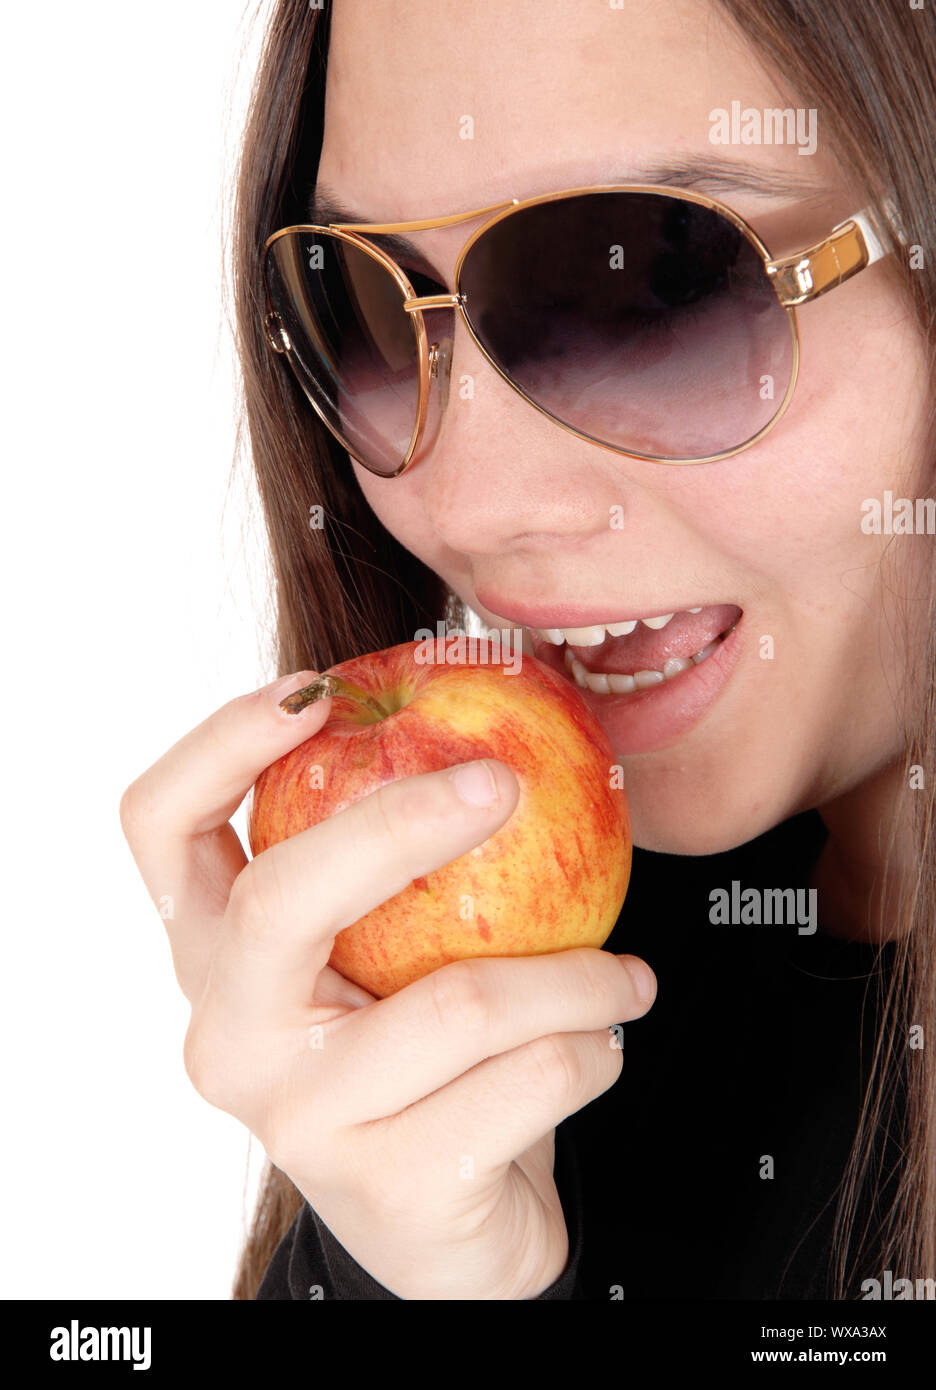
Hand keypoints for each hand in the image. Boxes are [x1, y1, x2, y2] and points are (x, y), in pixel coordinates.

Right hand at [120, 671, 655, 1299]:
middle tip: (508, 782)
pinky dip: (593, 1044)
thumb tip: (498, 721)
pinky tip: (601, 1041)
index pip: (159, 825)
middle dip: (401, 822)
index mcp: (215, 952)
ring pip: (461, 1005)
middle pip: (281, 901)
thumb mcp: (392, 947)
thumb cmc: (423, 1059)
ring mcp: (297, 1119)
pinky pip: (529, 1078)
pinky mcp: (386, 1185)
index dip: (220, 741)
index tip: (316, 689)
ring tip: (624, 975)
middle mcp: (229, 1033)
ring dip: (578, 975)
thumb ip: (403, 857)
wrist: (453, 1229)